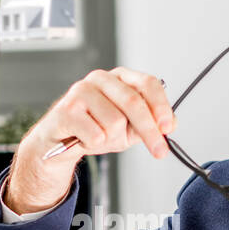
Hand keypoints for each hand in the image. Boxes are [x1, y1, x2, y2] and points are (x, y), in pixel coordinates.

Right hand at [5, 67, 175, 212]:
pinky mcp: (66, 109)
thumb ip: (149, 125)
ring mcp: (81, 91)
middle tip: (159, 152)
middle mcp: (100, 78)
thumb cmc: (93, 131)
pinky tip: (83, 139)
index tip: (168, 127)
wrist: (57, 145)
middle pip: (133, 102)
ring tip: (98, 137)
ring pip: (114, 122)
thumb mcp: (127, 129)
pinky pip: (95, 135)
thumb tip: (171, 123)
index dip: (160, 106)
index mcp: (119, 78)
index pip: (147, 84)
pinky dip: (94, 144)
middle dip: (149, 131)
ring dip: (111, 139)